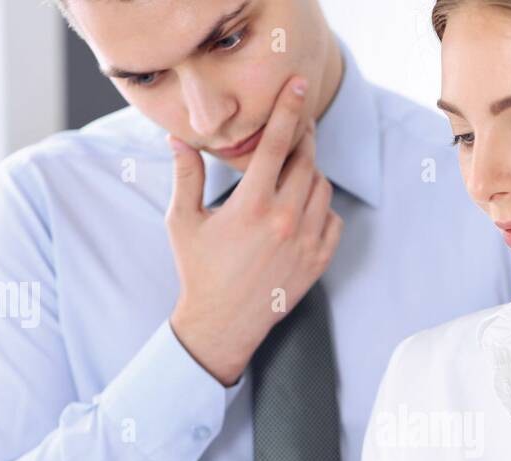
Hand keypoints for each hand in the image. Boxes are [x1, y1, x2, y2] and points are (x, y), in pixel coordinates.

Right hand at [166, 73, 343, 385]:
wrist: (222, 324)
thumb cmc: (199, 271)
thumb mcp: (183, 222)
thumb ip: (185, 176)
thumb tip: (176, 138)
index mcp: (252, 206)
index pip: (277, 144)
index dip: (288, 109)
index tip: (298, 85)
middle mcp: (284, 221)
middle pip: (306, 161)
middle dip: (301, 140)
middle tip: (292, 132)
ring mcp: (305, 243)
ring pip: (322, 188)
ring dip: (309, 174)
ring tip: (289, 176)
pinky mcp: (317, 262)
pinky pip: (334, 220)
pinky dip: (322, 208)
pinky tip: (301, 209)